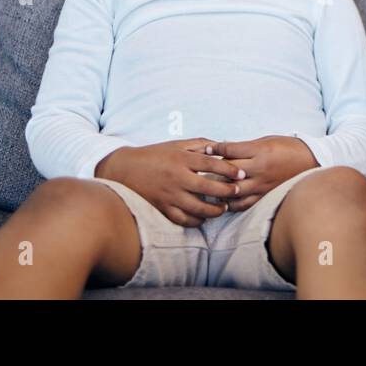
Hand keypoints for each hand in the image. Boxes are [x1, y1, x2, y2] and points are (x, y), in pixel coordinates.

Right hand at [95, 138, 243, 226]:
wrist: (124, 169)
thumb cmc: (154, 154)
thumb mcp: (176, 144)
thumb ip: (199, 144)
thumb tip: (221, 145)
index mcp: (181, 159)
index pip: (211, 164)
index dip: (229, 169)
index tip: (241, 173)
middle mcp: (177, 178)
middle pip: (208, 188)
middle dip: (226, 191)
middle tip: (237, 191)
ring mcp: (169, 195)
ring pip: (198, 208)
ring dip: (214, 210)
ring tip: (223, 208)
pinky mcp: (162, 208)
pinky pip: (183, 219)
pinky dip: (196, 221)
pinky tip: (203, 218)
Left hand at [209, 136, 319, 212]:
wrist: (310, 160)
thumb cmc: (287, 147)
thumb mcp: (266, 140)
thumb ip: (245, 147)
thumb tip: (224, 149)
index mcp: (260, 151)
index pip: (230, 150)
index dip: (215, 149)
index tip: (207, 149)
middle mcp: (259, 168)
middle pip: (228, 171)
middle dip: (212, 169)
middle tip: (199, 169)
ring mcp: (262, 184)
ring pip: (232, 190)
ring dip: (219, 188)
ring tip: (208, 187)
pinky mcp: (265, 195)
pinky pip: (243, 203)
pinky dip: (231, 202)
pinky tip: (223, 200)